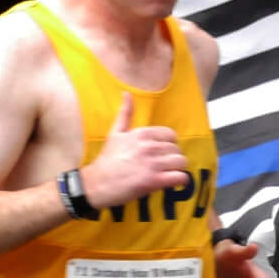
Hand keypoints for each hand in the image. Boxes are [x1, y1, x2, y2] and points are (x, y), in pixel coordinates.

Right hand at [78, 94, 189, 209]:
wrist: (97, 183)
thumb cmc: (107, 159)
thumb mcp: (115, 133)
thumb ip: (125, 113)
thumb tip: (126, 93)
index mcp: (142, 134)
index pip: (171, 135)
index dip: (169, 145)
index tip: (162, 153)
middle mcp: (149, 146)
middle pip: (177, 149)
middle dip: (173, 158)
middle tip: (164, 166)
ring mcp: (152, 164)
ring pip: (181, 162)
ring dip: (178, 169)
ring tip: (169, 174)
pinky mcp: (154, 181)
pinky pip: (180, 177)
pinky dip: (180, 181)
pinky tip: (173, 182)